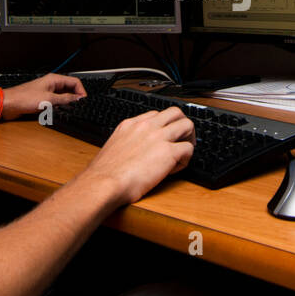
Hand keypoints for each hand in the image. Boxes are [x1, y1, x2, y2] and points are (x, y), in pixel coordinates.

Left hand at [0, 74, 86, 119]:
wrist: (10, 104)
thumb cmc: (24, 98)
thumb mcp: (48, 99)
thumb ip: (65, 99)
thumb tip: (78, 99)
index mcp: (54, 79)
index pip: (74, 82)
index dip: (81, 91)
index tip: (84, 101)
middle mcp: (51, 84)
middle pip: (70, 89)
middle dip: (75, 97)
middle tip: (78, 107)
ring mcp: (48, 92)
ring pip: (63, 97)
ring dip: (66, 103)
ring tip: (68, 110)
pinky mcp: (43, 100)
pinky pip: (56, 103)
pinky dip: (59, 107)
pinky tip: (58, 112)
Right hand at [79, 107, 194, 207]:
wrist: (105, 183)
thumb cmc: (105, 173)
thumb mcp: (113, 147)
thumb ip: (125, 143)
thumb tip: (132, 152)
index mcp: (131, 125)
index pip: (155, 115)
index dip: (163, 127)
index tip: (162, 139)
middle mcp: (146, 127)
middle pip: (175, 113)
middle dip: (182, 125)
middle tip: (181, 140)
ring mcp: (159, 137)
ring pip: (187, 125)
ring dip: (189, 138)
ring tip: (183, 153)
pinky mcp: (169, 152)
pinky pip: (188, 149)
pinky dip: (186, 159)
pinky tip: (175, 168)